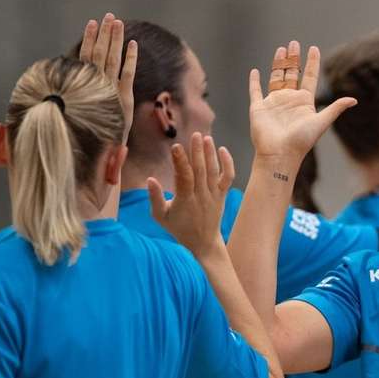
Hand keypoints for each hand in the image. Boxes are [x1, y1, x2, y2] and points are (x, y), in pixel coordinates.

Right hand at [78, 12, 138, 138]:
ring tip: (118, 22)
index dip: (90, 39)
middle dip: (105, 34)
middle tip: (110, 16)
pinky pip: (127, 76)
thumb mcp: (81, 117)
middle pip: (100, 55)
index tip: (93, 23)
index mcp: (84, 89)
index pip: (87, 58)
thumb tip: (75, 87)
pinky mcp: (123, 100)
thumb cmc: (86, 143)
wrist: (97, 159)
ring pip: (112, 61)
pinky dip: (131, 60)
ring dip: (116, 40)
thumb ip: (80, 98)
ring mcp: (110, 93)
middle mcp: (97, 89)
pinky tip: (134, 45)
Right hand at [148, 132, 233, 258]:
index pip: (183, 178)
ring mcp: (213, 195)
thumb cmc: (179, 228)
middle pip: (200, 171)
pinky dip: (228, 164)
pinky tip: (223, 150)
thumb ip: (155, 198)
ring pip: (214, 172)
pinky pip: (228, 178)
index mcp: (185, 200)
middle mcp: (201, 196)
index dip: (180, 162)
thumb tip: (150, 179)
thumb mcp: (161, 216)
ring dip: (211, 154)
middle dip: (198, 152)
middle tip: (195, 135)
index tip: (176, 147)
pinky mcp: (222, 195)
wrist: (203, 242)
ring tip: (207, 138)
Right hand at [248, 40, 356, 158]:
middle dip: (293, 58)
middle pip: (291, 74)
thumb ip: (335, 109)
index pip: (308, 77)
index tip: (313, 48)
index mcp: (304, 101)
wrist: (280, 154)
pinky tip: (255, 71)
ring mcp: (274, 102)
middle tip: (294, 43)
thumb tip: (354, 100)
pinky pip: (255, 91)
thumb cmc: (301, 141)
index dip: (311, 63)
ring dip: (278, 63)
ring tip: (281, 49)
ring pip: (276, 77)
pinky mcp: (259, 107)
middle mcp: (289, 99)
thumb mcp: (321, 122)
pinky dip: (254, 82)